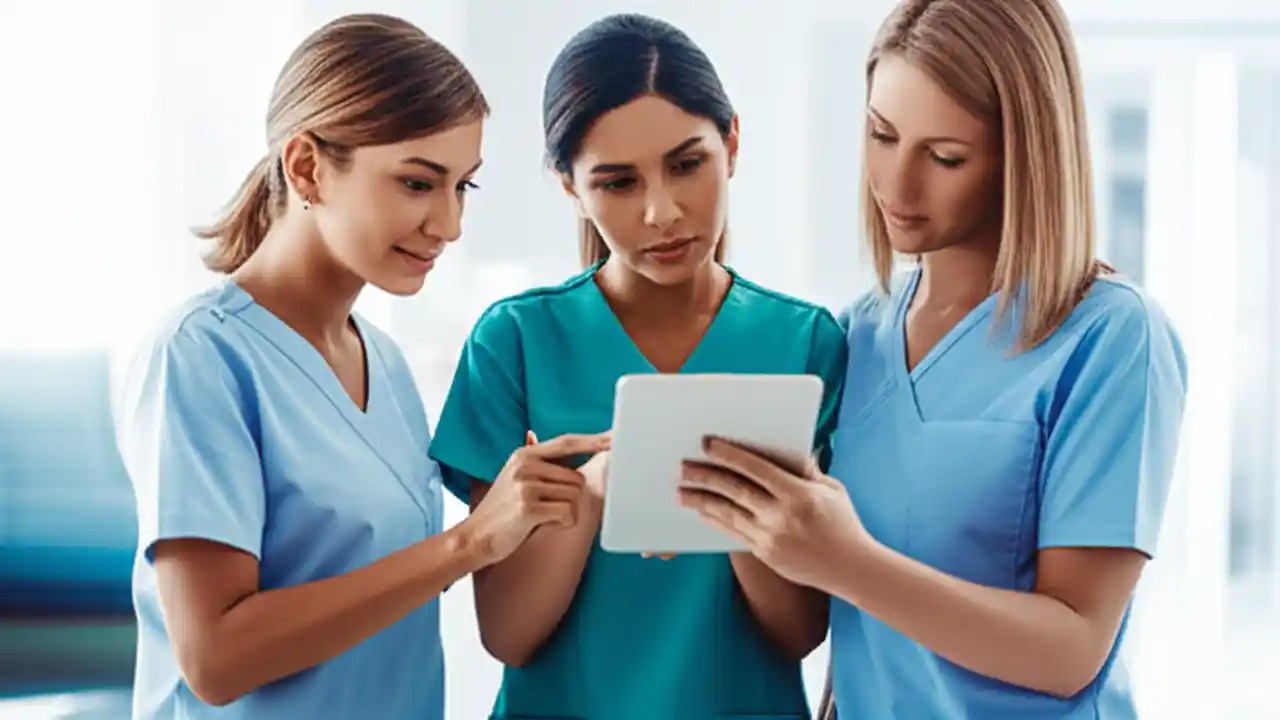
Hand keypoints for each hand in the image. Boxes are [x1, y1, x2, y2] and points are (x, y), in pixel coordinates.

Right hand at [465, 432, 610, 565]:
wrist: (474, 537)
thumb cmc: (503, 511)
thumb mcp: (515, 478)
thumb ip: (537, 462)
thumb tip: (546, 439)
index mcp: (524, 455)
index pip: (567, 442)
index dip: (593, 441)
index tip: (615, 437)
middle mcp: (525, 465)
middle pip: (577, 478)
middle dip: (572, 499)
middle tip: (550, 510)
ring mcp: (525, 486)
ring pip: (575, 496)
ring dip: (567, 513)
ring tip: (543, 518)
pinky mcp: (528, 508)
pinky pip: (567, 513)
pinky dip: (562, 523)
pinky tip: (542, 525)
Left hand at [677, 436, 871, 589]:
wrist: (851, 569)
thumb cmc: (843, 523)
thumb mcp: (832, 490)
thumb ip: (808, 470)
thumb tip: (792, 449)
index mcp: (798, 495)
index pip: (755, 469)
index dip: (729, 455)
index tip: (708, 444)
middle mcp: (780, 516)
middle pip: (734, 490)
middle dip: (705, 476)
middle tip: (683, 466)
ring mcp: (770, 538)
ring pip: (727, 513)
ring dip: (701, 500)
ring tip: (681, 490)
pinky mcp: (765, 553)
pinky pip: (733, 532)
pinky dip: (715, 520)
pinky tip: (702, 510)